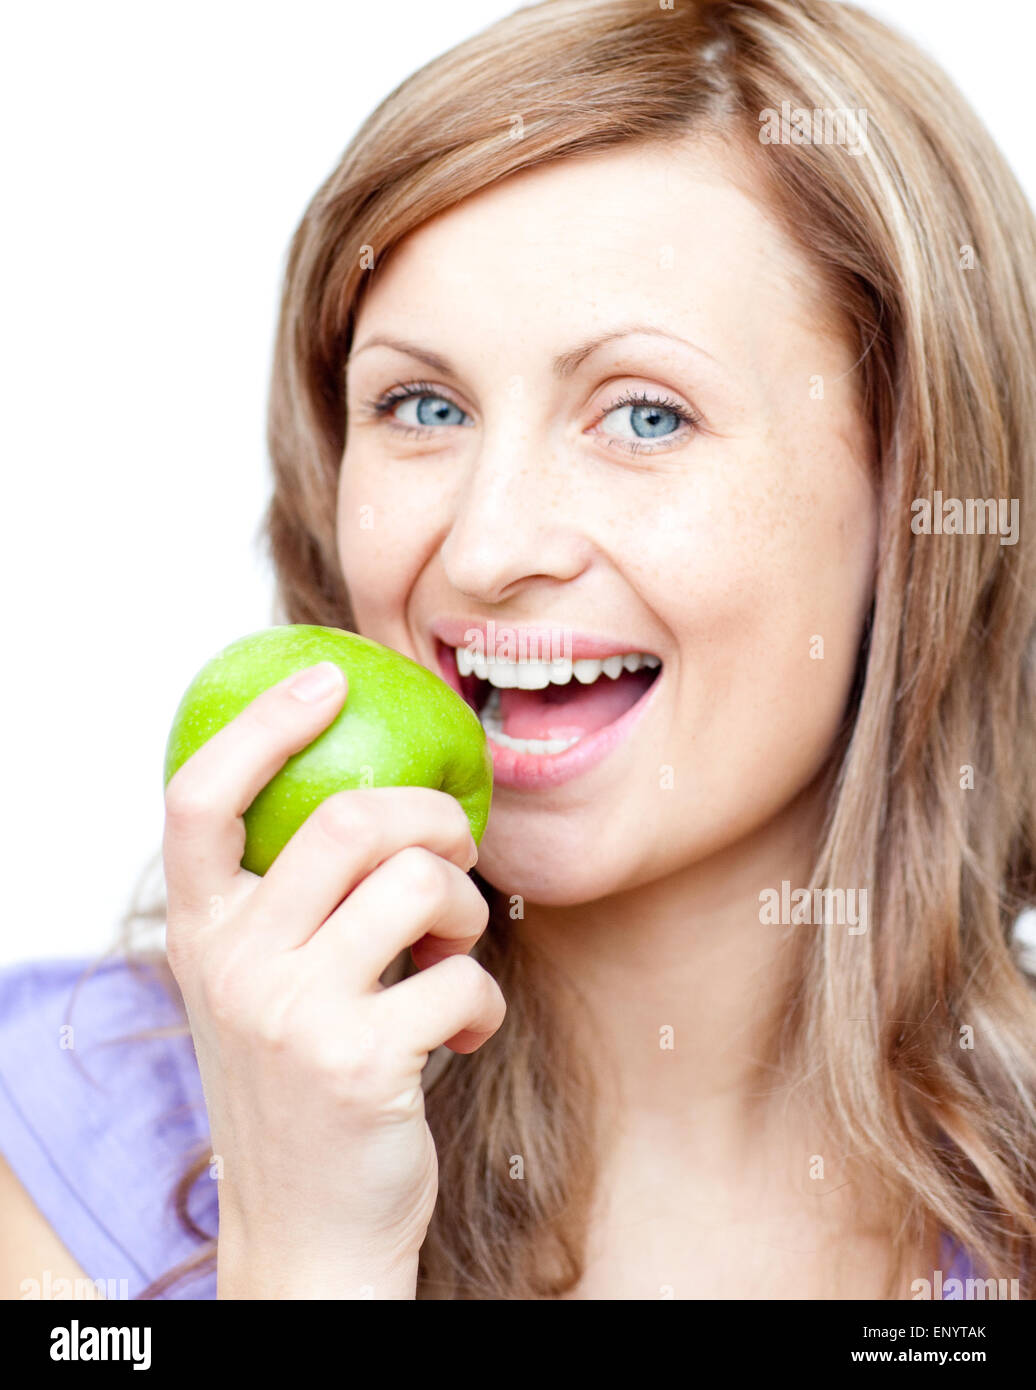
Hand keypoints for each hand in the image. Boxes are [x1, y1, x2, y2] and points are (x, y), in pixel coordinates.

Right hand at [161, 661, 505, 1297]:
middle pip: (348, 819)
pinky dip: (482, 1001)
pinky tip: (461, 1034)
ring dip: (467, 911)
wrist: (307, 1229)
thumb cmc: (303, 1084)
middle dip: (432, 817)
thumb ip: (292, 905)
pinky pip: (462, 978)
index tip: (327, 680)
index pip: (200, 798)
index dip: (262, 726)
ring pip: (420, 885)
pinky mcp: (360, 1061)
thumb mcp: (265, 986)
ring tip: (455, 952)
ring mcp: (291, 1013)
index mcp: (201, 932)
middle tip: (456, 849)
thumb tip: (384, 802)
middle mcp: (232, 963)